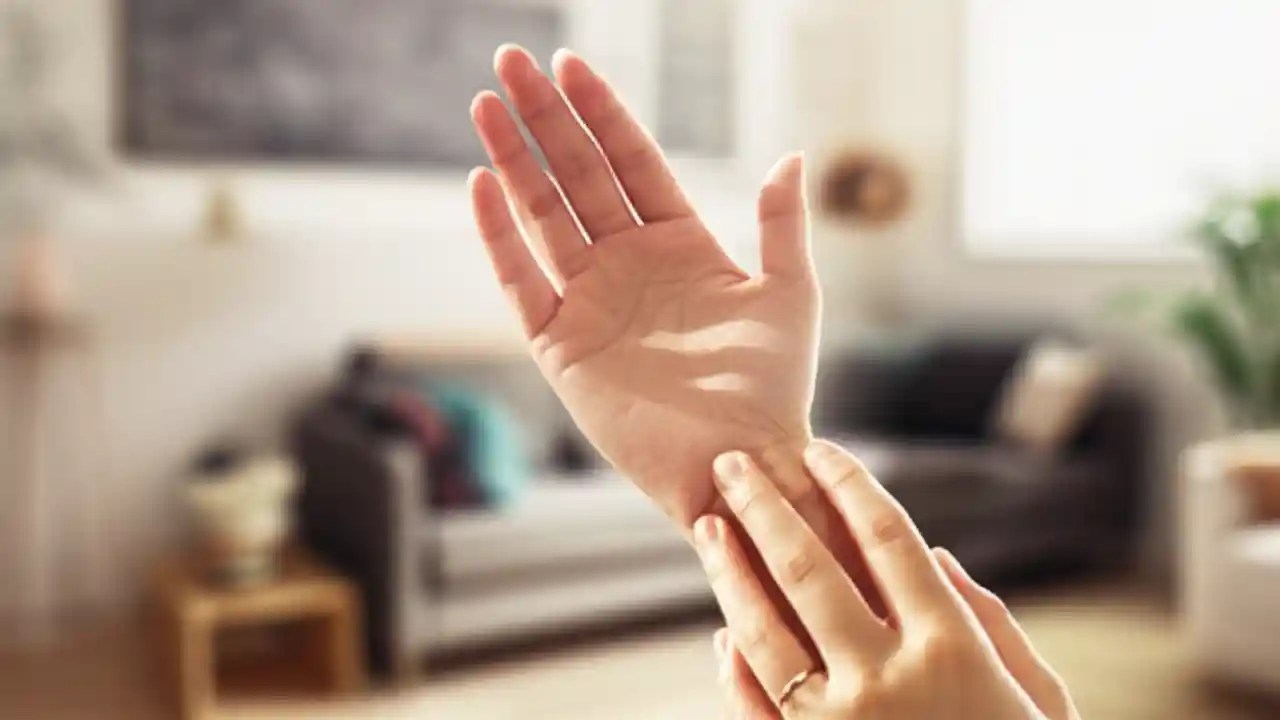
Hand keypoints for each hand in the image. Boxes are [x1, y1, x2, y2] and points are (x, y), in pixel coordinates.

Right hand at [467, 45, 819, 527]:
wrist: (738, 463)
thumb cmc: (771, 387)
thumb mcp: (788, 295)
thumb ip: (782, 226)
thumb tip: (792, 155)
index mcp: (680, 244)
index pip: (631, 161)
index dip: (602, 112)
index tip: (571, 65)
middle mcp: (629, 264)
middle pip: (577, 175)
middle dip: (546, 118)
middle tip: (511, 60)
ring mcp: (590, 301)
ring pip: (543, 216)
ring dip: (514, 161)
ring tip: (486, 104)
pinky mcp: (560, 345)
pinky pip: (522, 280)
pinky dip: (500, 236)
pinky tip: (482, 184)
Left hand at [693, 441, 1080, 719]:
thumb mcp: (1040, 701)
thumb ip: (993, 624)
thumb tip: (940, 557)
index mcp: (952, 648)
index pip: (887, 538)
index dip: (849, 485)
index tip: (820, 450)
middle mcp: (887, 679)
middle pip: (810, 568)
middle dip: (766, 507)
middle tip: (731, 463)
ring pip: (765, 630)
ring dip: (730, 572)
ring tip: (708, 526)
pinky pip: (757, 707)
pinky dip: (736, 667)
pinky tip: (724, 631)